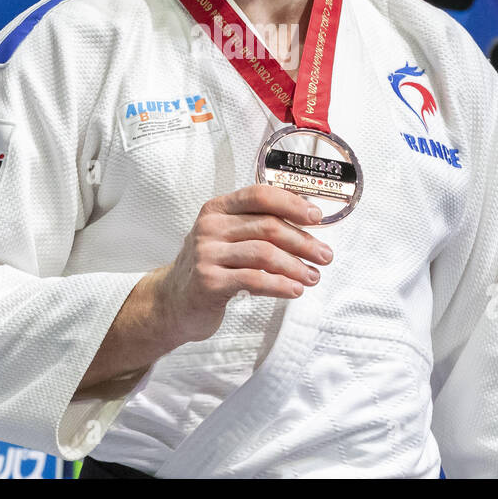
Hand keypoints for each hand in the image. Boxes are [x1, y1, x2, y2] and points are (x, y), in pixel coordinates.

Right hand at [154, 183, 334, 343]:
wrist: (172, 302)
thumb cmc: (209, 268)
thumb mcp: (225, 238)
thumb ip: (255, 227)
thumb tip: (305, 225)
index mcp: (217, 209)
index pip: (259, 196)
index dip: (292, 204)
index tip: (316, 217)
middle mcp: (210, 227)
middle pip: (267, 226)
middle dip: (303, 242)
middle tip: (324, 256)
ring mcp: (206, 254)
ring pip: (264, 253)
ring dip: (296, 266)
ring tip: (312, 277)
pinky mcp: (208, 282)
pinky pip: (254, 280)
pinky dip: (280, 285)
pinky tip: (294, 290)